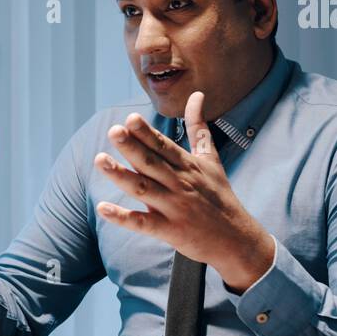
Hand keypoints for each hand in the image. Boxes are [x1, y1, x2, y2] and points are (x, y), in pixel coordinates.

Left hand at [93, 91, 274, 292]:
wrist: (237, 239)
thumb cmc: (219, 196)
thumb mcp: (211, 159)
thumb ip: (199, 127)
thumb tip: (196, 95)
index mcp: (188, 166)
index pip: (164, 146)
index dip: (147, 133)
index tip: (130, 119)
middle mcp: (180, 184)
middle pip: (152, 163)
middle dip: (132, 147)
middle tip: (113, 131)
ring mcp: (175, 208)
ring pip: (144, 189)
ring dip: (121, 176)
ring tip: (99, 160)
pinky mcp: (171, 230)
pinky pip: (143, 223)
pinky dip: (123, 217)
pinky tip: (103, 208)